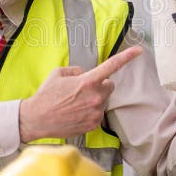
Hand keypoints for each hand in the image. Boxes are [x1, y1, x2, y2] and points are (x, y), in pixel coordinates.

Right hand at [19, 46, 143, 141]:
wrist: (36, 119)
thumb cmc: (46, 95)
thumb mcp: (59, 73)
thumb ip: (77, 70)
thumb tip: (85, 74)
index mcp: (88, 81)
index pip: (112, 66)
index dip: (127, 56)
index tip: (139, 50)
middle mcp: (95, 97)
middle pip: (109, 85)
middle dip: (100, 85)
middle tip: (82, 89)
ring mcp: (95, 112)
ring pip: (103, 101)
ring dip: (94, 99)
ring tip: (75, 103)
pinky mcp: (93, 125)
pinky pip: (98, 113)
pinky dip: (90, 112)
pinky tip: (75, 113)